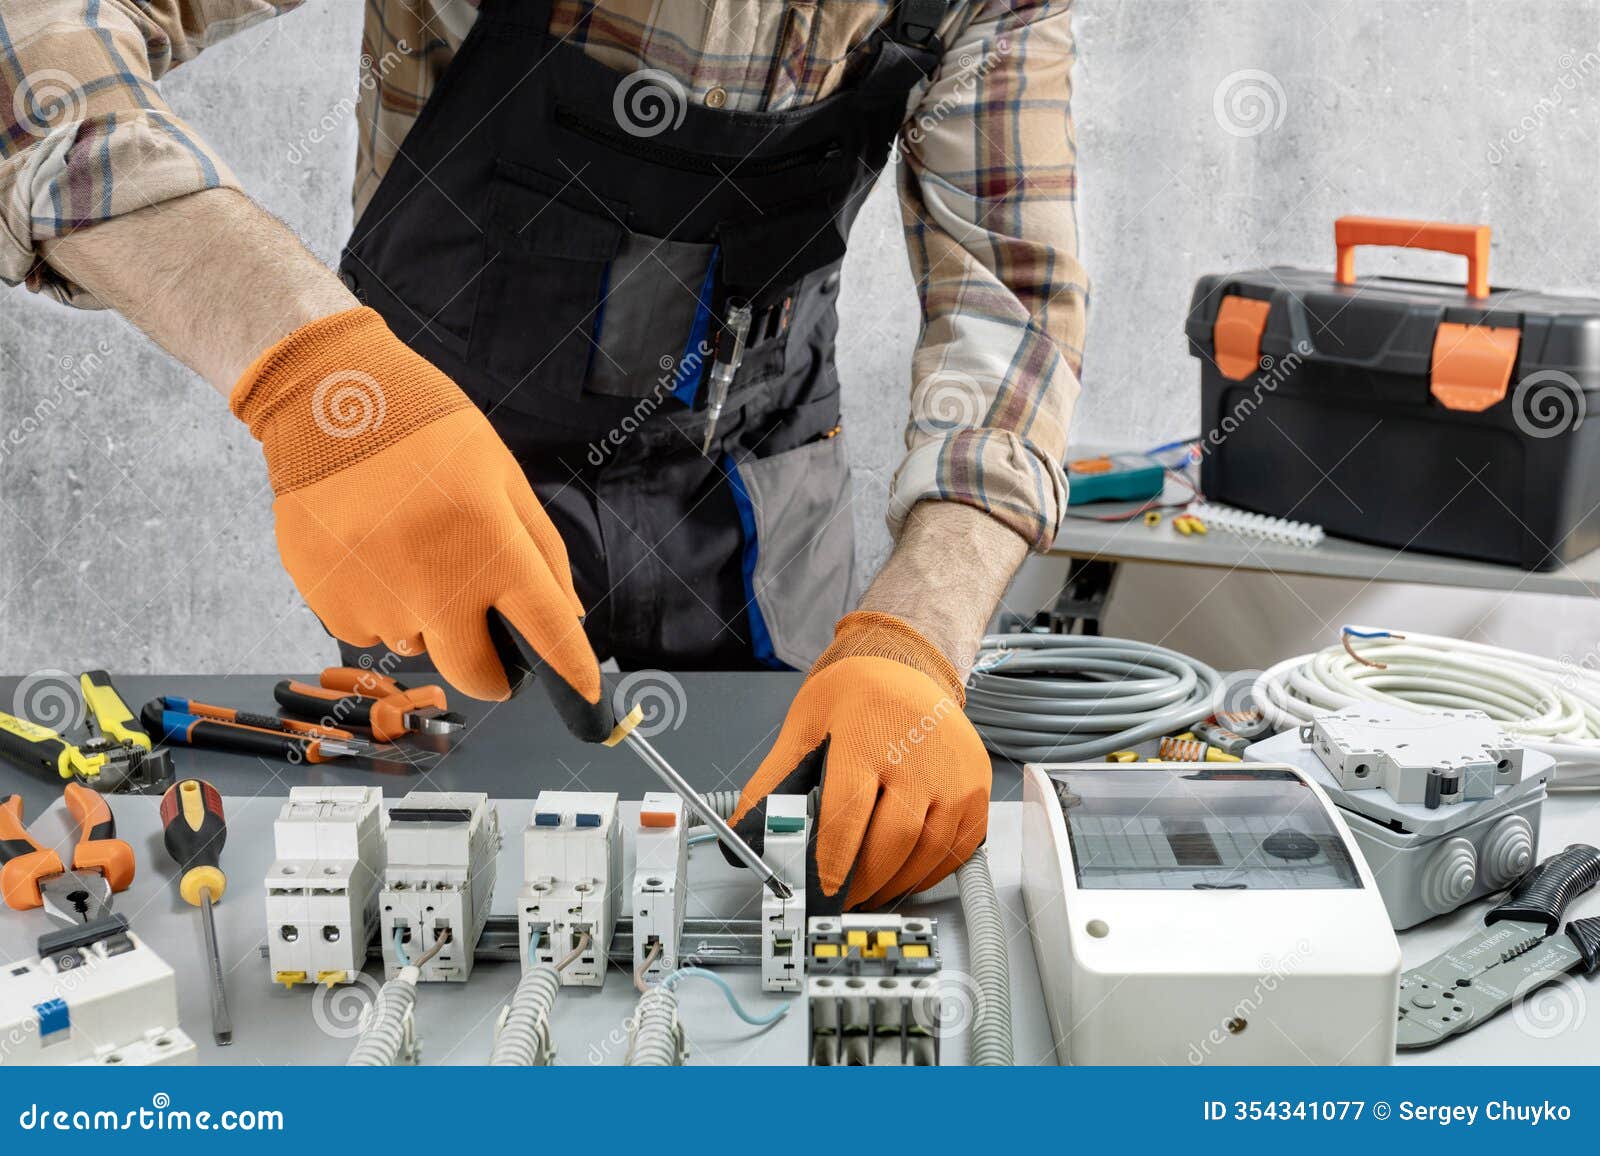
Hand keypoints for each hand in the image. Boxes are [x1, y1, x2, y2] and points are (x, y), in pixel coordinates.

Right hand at [232, 307, 609, 737]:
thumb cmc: (428, 432)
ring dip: (427, 617)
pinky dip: (380, 604)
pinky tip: (372, 550)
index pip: (548, 632)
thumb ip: (542, 553)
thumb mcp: (504, 477)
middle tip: (485, 632)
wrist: (328, 401)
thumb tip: (568, 620)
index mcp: (489, 544)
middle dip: (491, 670)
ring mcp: (376, 598)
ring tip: (409, 547)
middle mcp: (434, 582)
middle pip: (477, 675)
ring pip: (419, 646)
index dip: (573, 671)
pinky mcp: (327, 602)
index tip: (587, 695)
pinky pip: (370, 630)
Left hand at [728, 612, 989, 909]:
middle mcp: (918, 757)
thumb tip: (741, 828)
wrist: (907, 664)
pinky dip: (928, 873)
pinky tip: (903, 875)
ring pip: (926, 852)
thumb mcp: (804, 725)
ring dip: (894, 883)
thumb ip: (774, 779)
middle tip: (838, 897)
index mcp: (866, 737)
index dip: (833, 862)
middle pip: (892, 841)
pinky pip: (956, 849)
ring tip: (868, 891)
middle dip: (862, 881)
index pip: (848, 814)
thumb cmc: (855, 694)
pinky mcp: (977, 789)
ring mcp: (955, 775)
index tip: (820, 890)